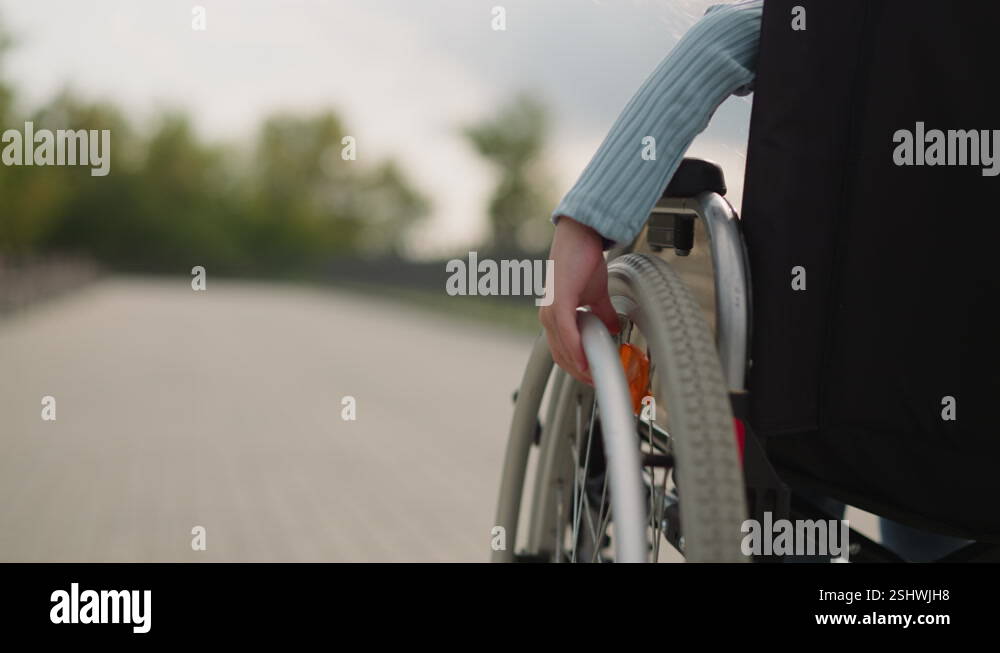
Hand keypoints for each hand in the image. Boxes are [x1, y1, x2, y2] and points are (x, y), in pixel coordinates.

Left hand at [538, 216, 619, 384]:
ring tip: (596, 376)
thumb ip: (603, 314)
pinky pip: (566, 333)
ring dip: (579, 365)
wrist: (579, 236)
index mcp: (555, 317)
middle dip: (579, 373)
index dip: (577, 368)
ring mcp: (551, 311)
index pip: (563, 352)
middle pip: (561, 356)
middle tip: (598, 382)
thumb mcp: (596, 295)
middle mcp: (548, 317)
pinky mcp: (558, 302)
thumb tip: (614, 328)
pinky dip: (575, 348)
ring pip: (563, 348)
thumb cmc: (583, 262)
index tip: (594, 379)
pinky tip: (585, 360)